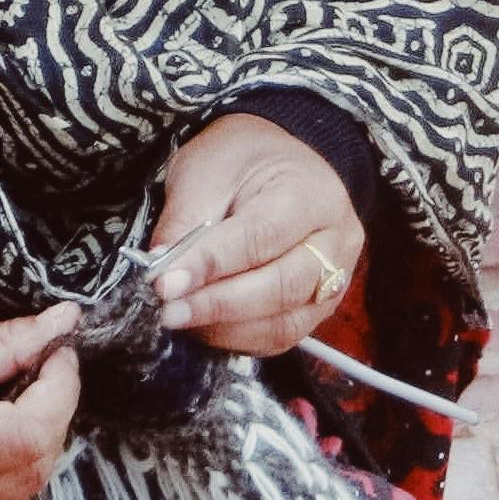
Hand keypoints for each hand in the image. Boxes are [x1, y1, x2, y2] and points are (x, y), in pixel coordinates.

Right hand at [0, 306, 80, 499]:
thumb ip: (3, 343)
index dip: (61, 388)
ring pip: (22, 488)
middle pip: (34, 464)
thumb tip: (64, 323)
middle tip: (43, 367)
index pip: (32, 432)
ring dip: (35, 440)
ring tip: (17, 397)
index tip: (59, 349)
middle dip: (53, 411)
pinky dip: (9, 467)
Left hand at [147, 114, 362, 358]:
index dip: (211, 265)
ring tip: (179, 317)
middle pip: (281, 287)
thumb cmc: (241, 161)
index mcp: (314, 194)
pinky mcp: (320, 308)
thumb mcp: (206, 170)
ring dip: (225, 328)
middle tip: (167, 310)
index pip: (262, 237)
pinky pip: (281, 337)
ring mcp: (336, 279)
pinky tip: (204, 326)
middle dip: (217, 304)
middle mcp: (337, 241)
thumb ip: (186, 221)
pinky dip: (238, 338)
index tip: (165, 282)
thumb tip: (161, 272)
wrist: (276, 164)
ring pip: (284, 322)